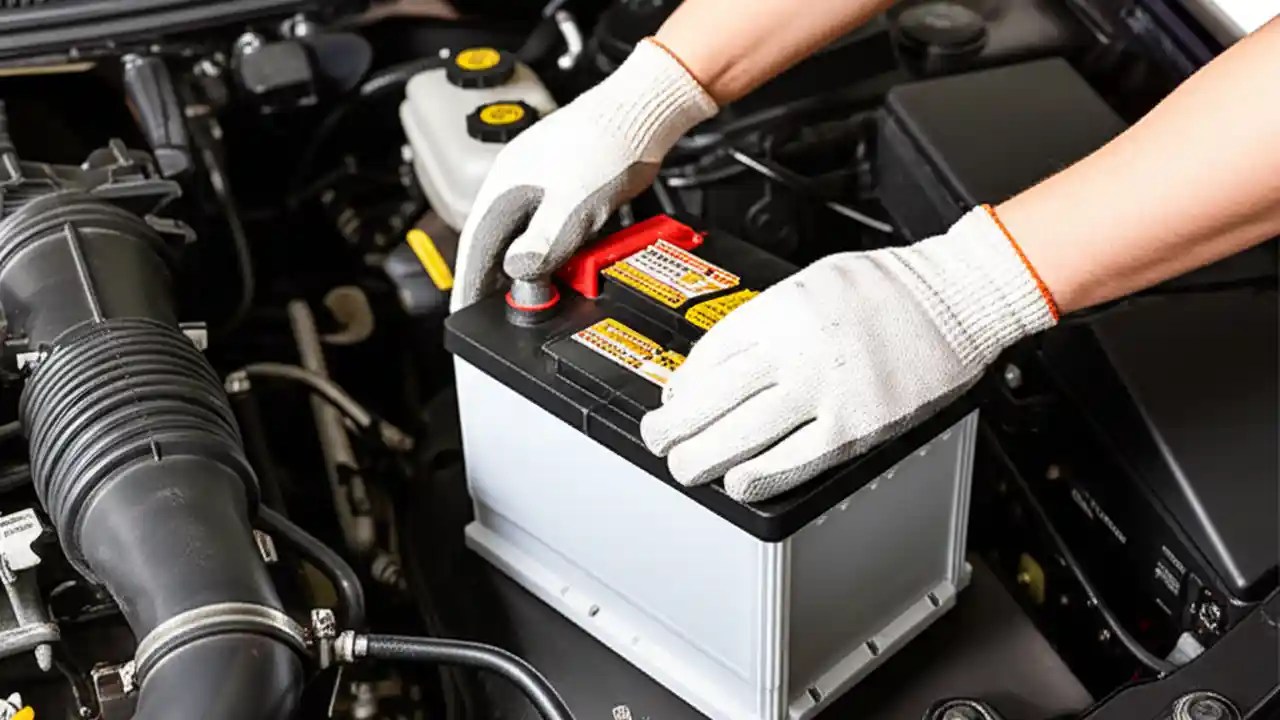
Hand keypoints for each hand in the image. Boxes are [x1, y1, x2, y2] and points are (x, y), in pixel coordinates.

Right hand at [449, 40, 716, 310]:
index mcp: (506, 185)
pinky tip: (562, 267)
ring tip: (529, 299)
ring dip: (525, 269)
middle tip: (496, 315)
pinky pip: (549, 230)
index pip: (477, 245)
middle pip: (496, 244)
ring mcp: (542, 186)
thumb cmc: (608, 141)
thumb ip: (546, 238)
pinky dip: (551, 254)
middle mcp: (517, 186)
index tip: (464, 313)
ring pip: (524, 238)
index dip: (470, 284)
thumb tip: (519, 269)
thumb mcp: (575, 199)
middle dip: (495, 282)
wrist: (644, 112)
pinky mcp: (568, 189)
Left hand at [640, 207, 1057, 502]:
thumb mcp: (810, 282)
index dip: (683, 385)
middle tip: (659, 440)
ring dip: (704, 456)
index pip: (711, 355)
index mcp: (780, 309)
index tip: (673, 400)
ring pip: (744, 434)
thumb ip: (765, 319)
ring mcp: (825, 390)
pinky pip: (796, 460)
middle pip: (714, 399)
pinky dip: (761, 475)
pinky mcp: (855, 425)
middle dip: (676, 427)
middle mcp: (795, 349)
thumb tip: (719, 362)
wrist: (955, 297)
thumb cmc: (888, 289)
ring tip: (685, 467)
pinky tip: (740, 482)